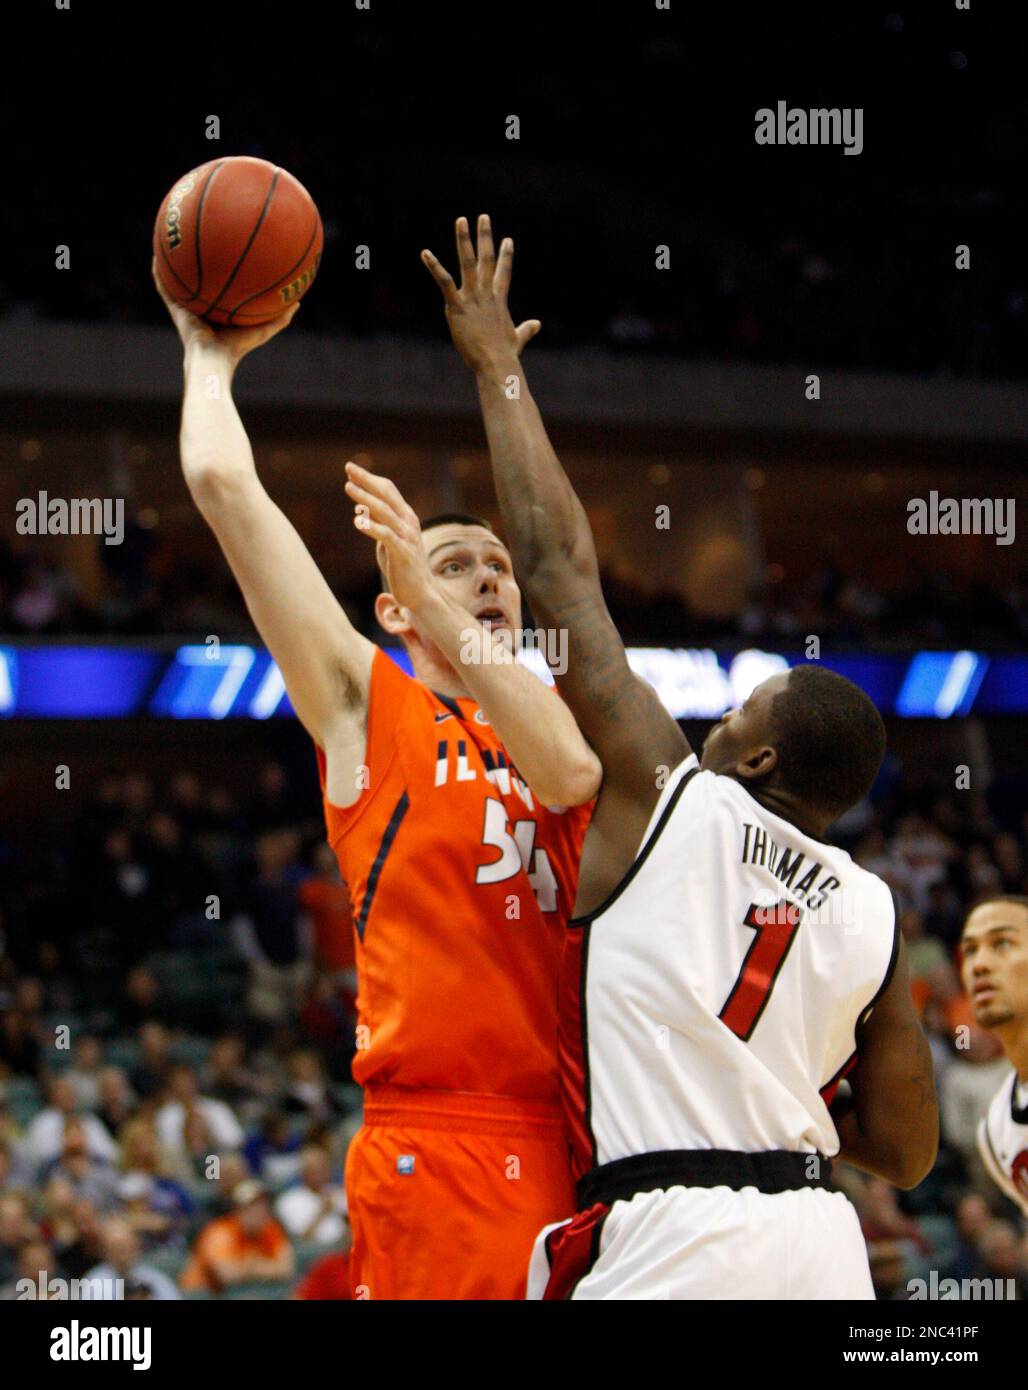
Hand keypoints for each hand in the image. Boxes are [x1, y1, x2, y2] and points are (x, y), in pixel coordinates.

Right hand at [151, 256, 299, 362]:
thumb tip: (298, 302)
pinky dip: (159, 273)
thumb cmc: (238, 348)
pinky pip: (164, 287)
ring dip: (174, 265)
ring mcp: (186, 309)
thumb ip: (280, 318)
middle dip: (198, 266)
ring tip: (172, 242)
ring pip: (178, 283)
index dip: (220, 277)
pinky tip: (157, 254)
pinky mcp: (175, 309)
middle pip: (198, 283)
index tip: (224, 258)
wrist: (214, 359)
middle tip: (199, 243)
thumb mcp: (263, 329)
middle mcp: (200, 310)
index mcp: (218, 314)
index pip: (219, 291)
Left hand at [344, 463, 440, 615]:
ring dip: (365, 498)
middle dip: (366, 480)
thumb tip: (362, 509)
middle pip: (386, 494)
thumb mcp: (389, 540)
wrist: (421, 593)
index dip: (369, 479)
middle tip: (348, 468)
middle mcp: (408, 522)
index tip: (351, 470)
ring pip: (385, 511)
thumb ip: (379, 523)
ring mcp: (407, 537)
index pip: (388, 491)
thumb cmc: (403, 567)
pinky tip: (357, 522)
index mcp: (405, 517)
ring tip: (348, 488)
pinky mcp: (403, 552)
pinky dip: (372, 527)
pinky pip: (386, 536)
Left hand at [421, 214, 539, 373]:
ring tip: (461, 220)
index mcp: (499, 301)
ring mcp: (472, 298)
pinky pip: (444, 281)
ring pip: (468, 262)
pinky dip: (434, 266)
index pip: (504, 273)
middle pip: (487, 259)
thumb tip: (537, 324)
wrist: (496, 363)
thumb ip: (526, 329)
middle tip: (483, 217)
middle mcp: (486, 294)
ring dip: (464, 240)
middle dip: (485, 237)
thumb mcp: (517, 339)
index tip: (507, 240)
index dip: (506, 256)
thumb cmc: (506, 355)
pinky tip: (424, 253)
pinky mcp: (456, 306)